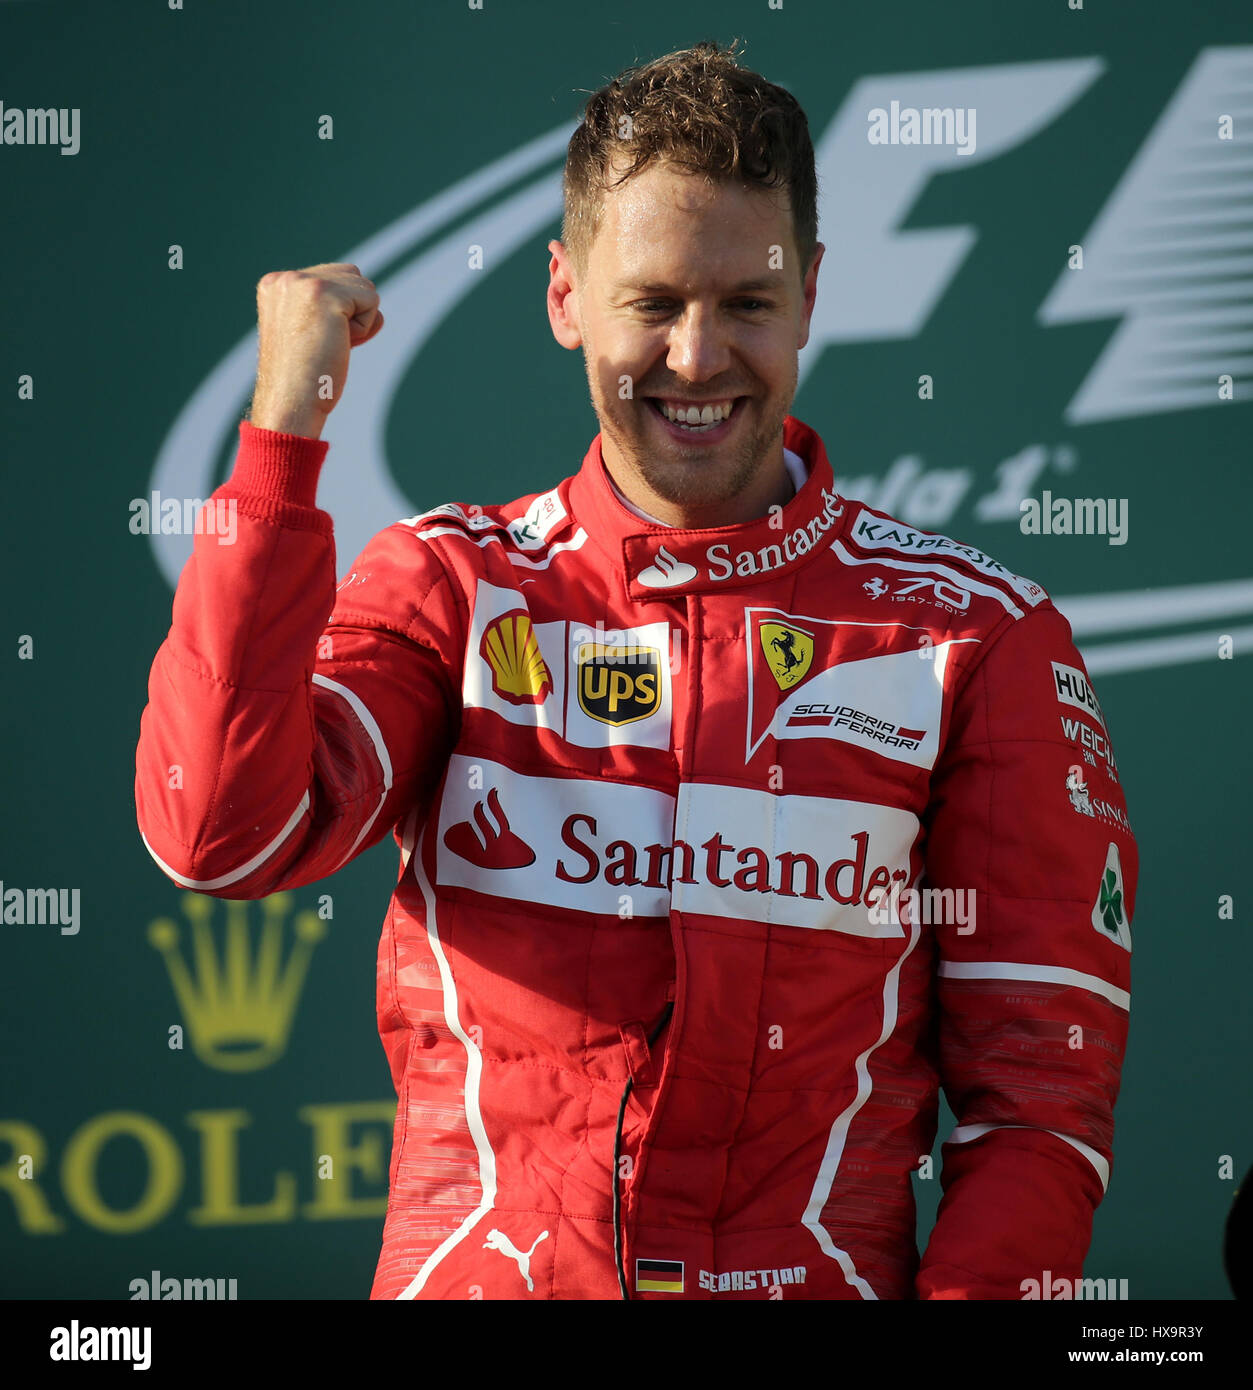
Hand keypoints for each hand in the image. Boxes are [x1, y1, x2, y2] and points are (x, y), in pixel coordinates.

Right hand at [249, 263, 383, 438]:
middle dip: (354, 313)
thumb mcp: (314, 334)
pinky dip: (365, 328)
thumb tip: (371, 300)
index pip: (333, 278)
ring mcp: (302, 283)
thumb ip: (334, 310)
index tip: (321, 341)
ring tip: (331, 344)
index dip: (343, 313)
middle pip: (352, 275)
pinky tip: (339, 344)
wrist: (291, 404)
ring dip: (360, 321)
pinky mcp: (323, 293)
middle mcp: (285, 278)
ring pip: (364, 286)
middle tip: (328, 344)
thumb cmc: (307, 380)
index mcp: (276, 285)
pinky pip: (371, 300)